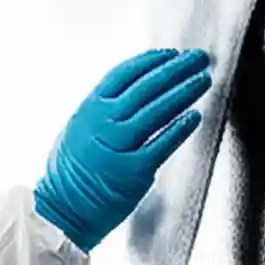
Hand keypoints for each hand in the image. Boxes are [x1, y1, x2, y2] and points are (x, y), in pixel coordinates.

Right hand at [34, 48, 211, 250]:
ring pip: (158, 110)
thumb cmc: (69, 174)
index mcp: (88, 109)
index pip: (124, 73)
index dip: (151, 60)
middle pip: (146, 86)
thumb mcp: (76, 130)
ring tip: (203, 80)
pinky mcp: (134, 170)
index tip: (171, 54)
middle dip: (176, 68)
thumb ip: (101, 111)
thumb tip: (131, 93)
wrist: (61, 210)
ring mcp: (118, 146)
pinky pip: (163, 143)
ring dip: (184, 91)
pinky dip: (180, 128)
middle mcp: (103, 123)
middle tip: (198, 58)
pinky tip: (195, 116)